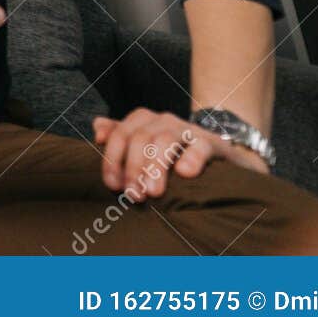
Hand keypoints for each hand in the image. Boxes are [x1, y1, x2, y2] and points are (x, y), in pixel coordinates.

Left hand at [91, 108, 270, 201]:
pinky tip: (185, 173)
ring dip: (156, 167)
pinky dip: (191, 158)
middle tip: (134, 195)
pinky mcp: (212, 143)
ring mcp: (188, 130)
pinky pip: (200, 146)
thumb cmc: (175, 154)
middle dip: (133, 168)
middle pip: (140, 138)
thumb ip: (120, 136)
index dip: (113, 160)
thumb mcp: (146, 145)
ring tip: (153, 192)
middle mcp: (164, 121)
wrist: (220, 154)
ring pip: (165, 140)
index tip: (113, 186)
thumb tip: (97, 129)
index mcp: (144, 121)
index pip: (120, 135)